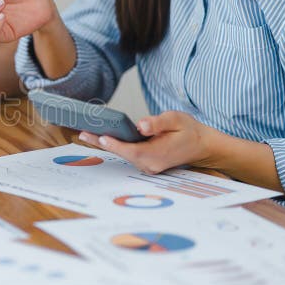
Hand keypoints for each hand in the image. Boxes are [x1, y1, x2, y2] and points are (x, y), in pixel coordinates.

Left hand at [77, 111, 222, 173]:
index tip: (101, 137)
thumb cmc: (189, 130)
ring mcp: (148, 166)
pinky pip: (127, 154)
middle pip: (122, 153)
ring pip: (123, 154)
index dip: (115, 144)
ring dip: (106, 144)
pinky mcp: (145, 164)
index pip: (132, 150)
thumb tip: (141, 125)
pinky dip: (115, 145)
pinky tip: (101, 136)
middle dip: (102, 142)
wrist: (201, 146)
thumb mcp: (176, 119)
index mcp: (158, 154)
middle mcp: (150, 164)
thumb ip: (158, 122)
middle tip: (82, 132)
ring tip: (86, 132)